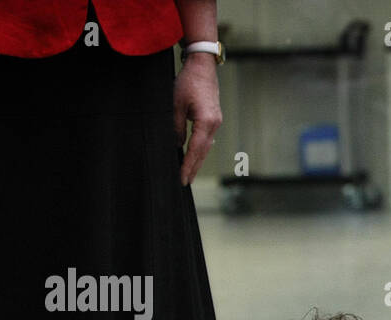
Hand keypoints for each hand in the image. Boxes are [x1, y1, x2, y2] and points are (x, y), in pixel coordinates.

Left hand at [173, 54, 220, 185]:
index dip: (188, 165)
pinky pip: (207, 138)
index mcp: (206, 121)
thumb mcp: (175, 104)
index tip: (182, 178)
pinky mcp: (214, 118)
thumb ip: (175, 126)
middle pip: (204, 152)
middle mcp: (214, 124)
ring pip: (206, 146)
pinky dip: (200, 149)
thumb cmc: (188, 81)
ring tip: (189, 173)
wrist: (202, 65)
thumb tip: (176, 145)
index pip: (196, 149)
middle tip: (185, 182)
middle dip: (194, 168)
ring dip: (197, 160)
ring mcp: (216, 122)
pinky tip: (195, 155)